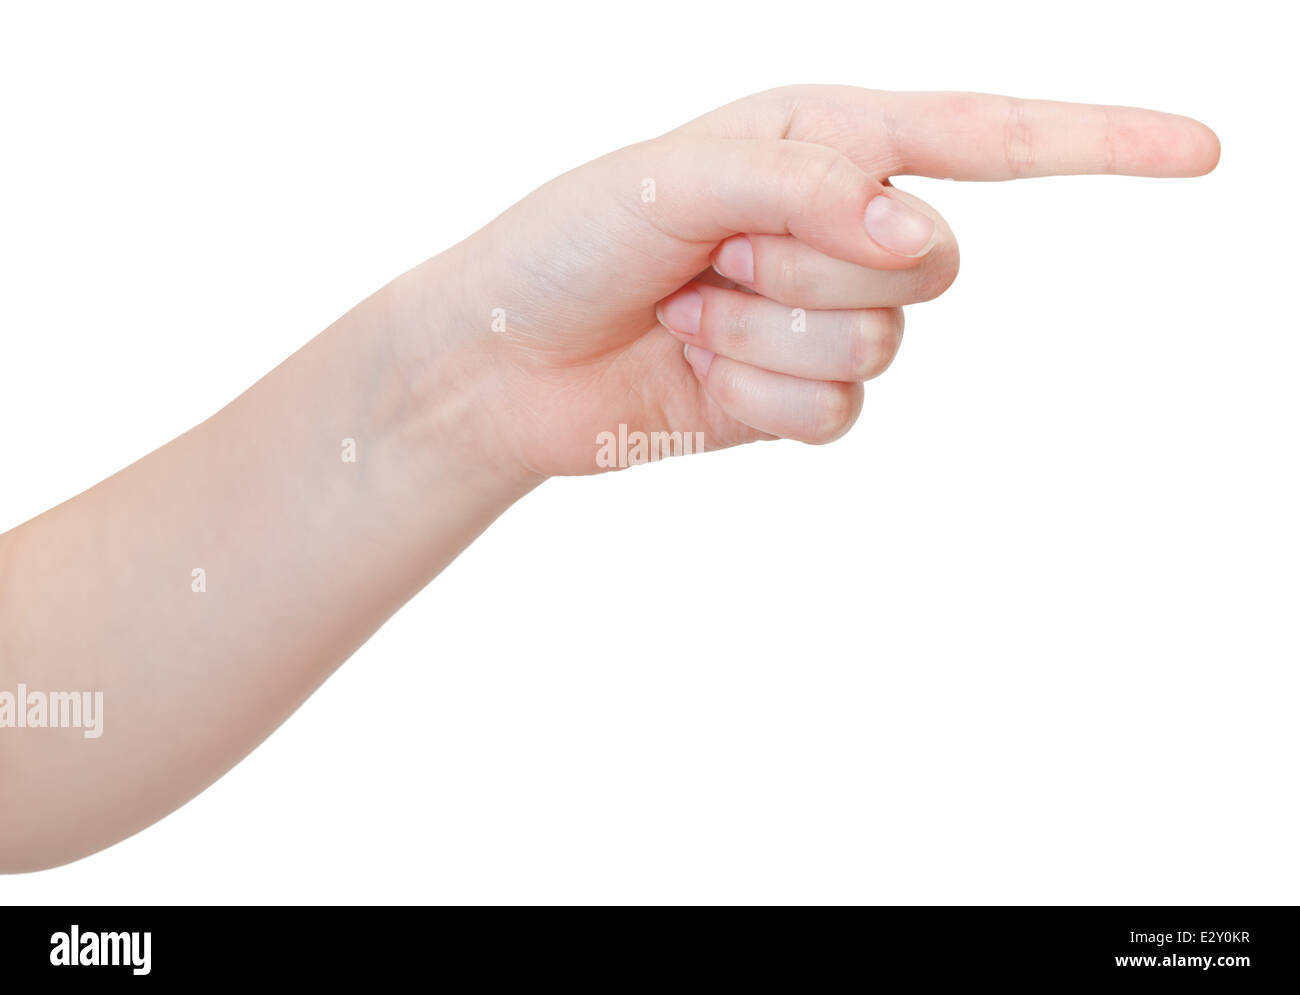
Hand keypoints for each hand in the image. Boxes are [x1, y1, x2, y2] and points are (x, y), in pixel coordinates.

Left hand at [426, 85, 1216, 477]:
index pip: (986, 139)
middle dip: (809, 268)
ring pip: (879, 348)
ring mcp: (821, 322)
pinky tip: (695, 373)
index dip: (1097, 142)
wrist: (504, 359)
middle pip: (930, 263)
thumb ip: (802, 183)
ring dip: (767, 336)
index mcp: (824, 143)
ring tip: (691, 314)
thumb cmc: (568, 243)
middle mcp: (837, 228)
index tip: (1200, 151)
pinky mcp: (795, 400)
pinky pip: (834, 416)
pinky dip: (757, 399)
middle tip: (710, 260)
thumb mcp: (672, 177)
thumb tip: (915, 227)